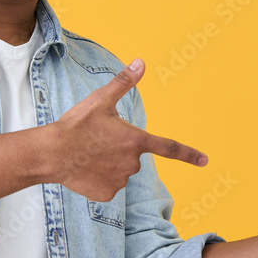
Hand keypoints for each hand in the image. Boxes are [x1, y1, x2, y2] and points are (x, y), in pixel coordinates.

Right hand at [49, 58, 206, 200]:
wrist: (51, 153)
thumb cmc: (76, 125)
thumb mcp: (100, 100)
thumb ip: (124, 83)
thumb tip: (141, 62)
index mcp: (136, 141)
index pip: (170, 147)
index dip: (190, 154)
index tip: (206, 160)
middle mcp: (133, 163)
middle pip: (132, 156)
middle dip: (119, 149)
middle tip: (96, 141)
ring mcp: (120, 181)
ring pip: (120, 171)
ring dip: (108, 164)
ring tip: (87, 154)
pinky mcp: (107, 195)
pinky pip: (108, 185)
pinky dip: (98, 178)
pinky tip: (84, 169)